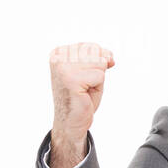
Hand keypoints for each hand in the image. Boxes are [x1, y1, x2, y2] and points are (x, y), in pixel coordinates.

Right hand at [49, 42, 114, 167]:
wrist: (71, 120)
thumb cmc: (82, 95)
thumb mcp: (91, 70)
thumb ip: (99, 57)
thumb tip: (109, 57)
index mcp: (59, 52)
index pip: (92, 46)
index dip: (97, 62)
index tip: (84, 77)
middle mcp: (58, 58)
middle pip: (96, 52)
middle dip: (98, 70)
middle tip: (86, 84)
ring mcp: (63, 68)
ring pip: (99, 63)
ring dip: (97, 79)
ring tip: (85, 88)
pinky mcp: (72, 79)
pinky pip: (100, 75)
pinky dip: (97, 86)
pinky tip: (84, 93)